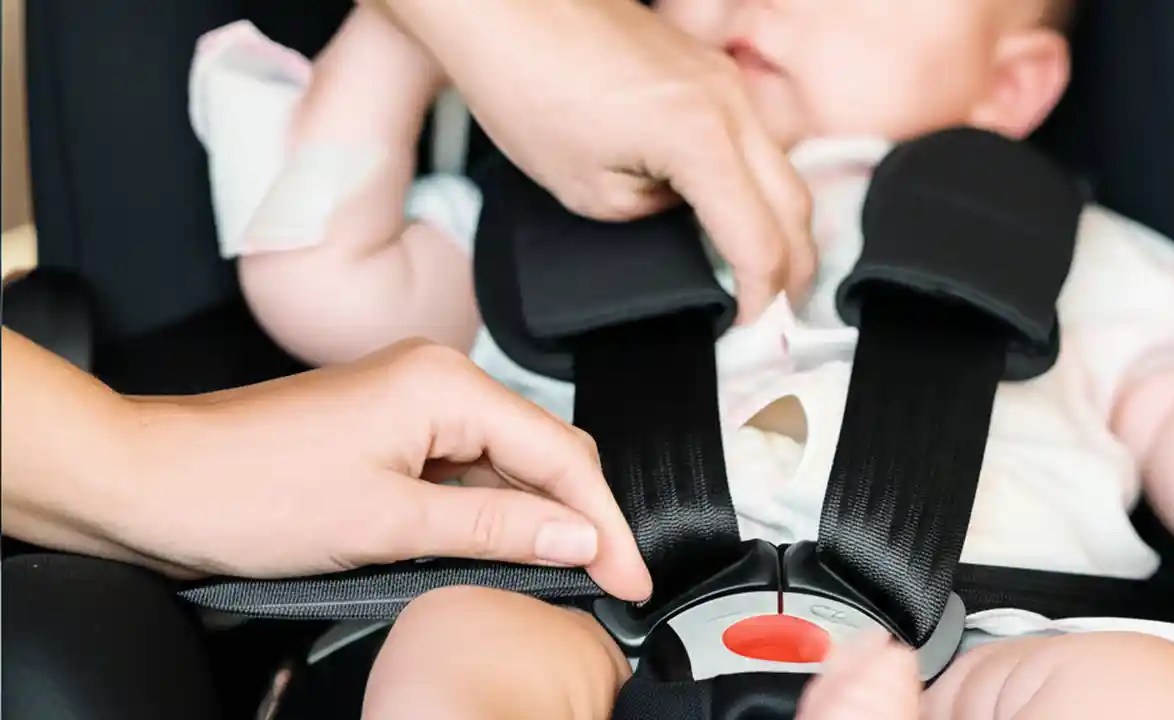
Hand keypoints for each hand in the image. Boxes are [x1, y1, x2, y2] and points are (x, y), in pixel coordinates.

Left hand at [2, 331, 650, 600]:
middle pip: (543, 450)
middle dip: (581, 516)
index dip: (604, 520)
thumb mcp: (388, 523)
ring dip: (538, 516)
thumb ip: (495, 525)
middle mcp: (436, 380)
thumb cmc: (248, 489)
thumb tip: (578, 534)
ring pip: (506, 462)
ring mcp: (413, 404)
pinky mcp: (392, 432)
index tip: (629, 574)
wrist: (154, 482)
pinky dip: (492, 512)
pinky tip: (505, 550)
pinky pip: (465, 470)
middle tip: (610, 582)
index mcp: (445, 384)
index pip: (560, 452)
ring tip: (567, 577)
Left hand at [366, 0, 815, 320]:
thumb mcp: (588, 190)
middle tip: (776, 310)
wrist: (506, 9)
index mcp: (702, 139)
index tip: (750, 327)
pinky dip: (755, 184)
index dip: (761, 299)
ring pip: (783, 169)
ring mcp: (724, 81)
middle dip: (795, 268)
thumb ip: (655, 220)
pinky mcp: (707, 72)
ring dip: (779, 224)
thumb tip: (685, 224)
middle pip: (797, 206)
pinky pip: (755, 138)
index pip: (760, 241)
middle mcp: (730, 103)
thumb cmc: (527, 84)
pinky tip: (728, 211)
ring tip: (757, 270)